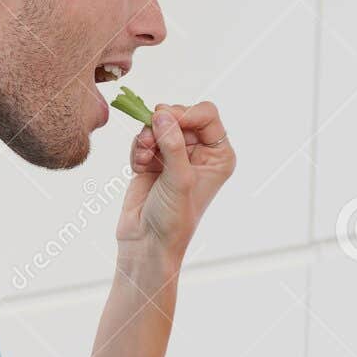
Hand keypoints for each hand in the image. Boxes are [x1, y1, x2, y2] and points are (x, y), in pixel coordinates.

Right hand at [117, 102, 234, 256]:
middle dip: (163, 124)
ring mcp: (175, 155)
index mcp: (218, 156)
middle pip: (180, 115)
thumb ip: (172, 144)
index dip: (187, 114)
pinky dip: (139, 148)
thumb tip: (161, 113)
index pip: (206, 115)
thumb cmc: (174, 219)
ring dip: (148, 137)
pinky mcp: (153, 160)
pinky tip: (138, 167)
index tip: (168, 122)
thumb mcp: (179, 180)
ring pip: (159, 124)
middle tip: (150, 140)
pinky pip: (144, 138)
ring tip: (144, 157)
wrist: (147, 243)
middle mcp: (199, 153)